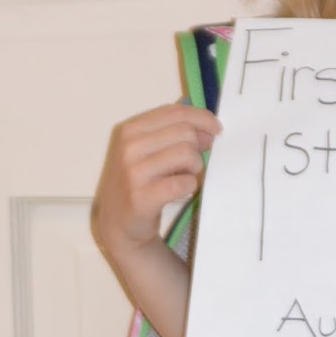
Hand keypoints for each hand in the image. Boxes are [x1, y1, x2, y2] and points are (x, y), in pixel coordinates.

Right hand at [92, 103, 220, 267]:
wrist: (119, 224)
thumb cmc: (139, 182)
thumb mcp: (147, 150)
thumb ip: (172, 132)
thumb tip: (207, 124)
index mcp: (130, 130)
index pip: (176, 112)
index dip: (202, 118)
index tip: (216, 129)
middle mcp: (129, 148)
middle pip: (185, 132)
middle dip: (199, 146)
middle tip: (195, 162)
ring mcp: (133, 173)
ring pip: (187, 155)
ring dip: (195, 167)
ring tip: (186, 176)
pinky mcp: (142, 198)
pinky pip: (183, 183)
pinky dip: (189, 185)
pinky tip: (182, 189)